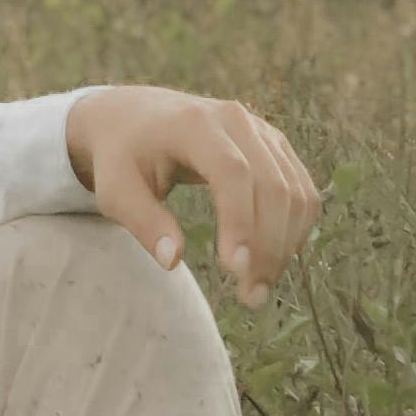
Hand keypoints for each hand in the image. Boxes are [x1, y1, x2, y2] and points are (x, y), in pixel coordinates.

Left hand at [64, 85, 321, 306]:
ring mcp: (261, 131)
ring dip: (285, 246)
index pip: (232, 173)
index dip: (240, 221)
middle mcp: (236, 121)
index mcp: (193, 124)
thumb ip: (141, 221)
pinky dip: (295, 230)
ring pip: (294, 192)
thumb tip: (173, 261)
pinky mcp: (275, 147)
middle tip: (250, 297)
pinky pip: (301, 191)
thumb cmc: (120, 157)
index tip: (233, 269)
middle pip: (272, 186)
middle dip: (267, 246)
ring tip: (258, 289)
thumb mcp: (115, 188)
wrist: (134, 117)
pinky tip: (273, 261)